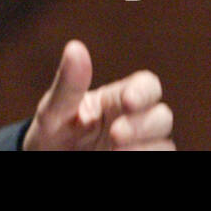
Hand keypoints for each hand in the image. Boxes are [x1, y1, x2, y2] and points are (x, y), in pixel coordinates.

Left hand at [22, 39, 173, 149]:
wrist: (45, 162)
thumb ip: (68, 85)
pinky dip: (146, 160)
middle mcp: (133, 123)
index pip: (147, 86)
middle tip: (115, 134)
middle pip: (162, 116)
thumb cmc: (52, 133)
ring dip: (146, 149)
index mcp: (115, 100)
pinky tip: (118, 161)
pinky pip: (161, 163)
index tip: (128, 101)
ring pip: (165, 145)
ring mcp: (138, 147)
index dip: (144, 91)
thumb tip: (74, 47)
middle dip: (144, 125)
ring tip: (114, 153)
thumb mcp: (54, 111)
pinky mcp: (141, 164)